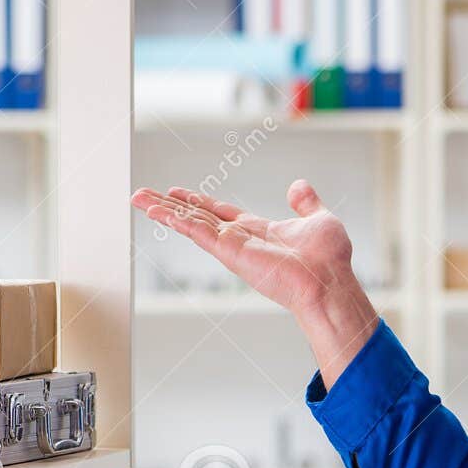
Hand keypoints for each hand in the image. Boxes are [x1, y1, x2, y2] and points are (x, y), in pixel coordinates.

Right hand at [131, 180, 380, 386]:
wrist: (329, 282)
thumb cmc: (330, 260)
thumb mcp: (319, 219)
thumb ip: (305, 203)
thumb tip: (299, 185)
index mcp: (258, 232)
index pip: (221, 213)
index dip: (200, 201)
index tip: (180, 193)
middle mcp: (240, 240)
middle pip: (198, 217)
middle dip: (171, 205)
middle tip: (145, 194)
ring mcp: (232, 246)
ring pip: (191, 223)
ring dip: (163, 210)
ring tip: (138, 198)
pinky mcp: (230, 252)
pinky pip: (197, 232)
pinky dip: (175, 220)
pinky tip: (156, 210)